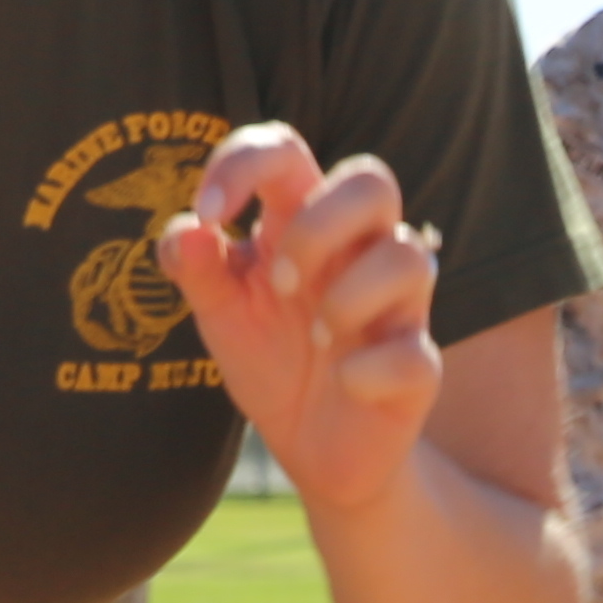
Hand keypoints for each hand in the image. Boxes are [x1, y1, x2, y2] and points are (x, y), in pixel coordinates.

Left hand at [164, 126, 444, 506]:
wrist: (314, 451)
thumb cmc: (273, 361)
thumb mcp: (222, 314)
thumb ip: (196, 269)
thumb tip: (185, 230)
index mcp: (305, 225)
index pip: (288, 151)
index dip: (244, 163)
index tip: (208, 212)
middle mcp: (360, 253)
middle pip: (372, 180)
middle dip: (319, 225)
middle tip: (279, 284)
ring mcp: (397, 307)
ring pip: (408, 253)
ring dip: (347, 296)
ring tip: (315, 337)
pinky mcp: (418, 367)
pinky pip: (414, 352)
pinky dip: (368, 370)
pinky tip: (343, 384)